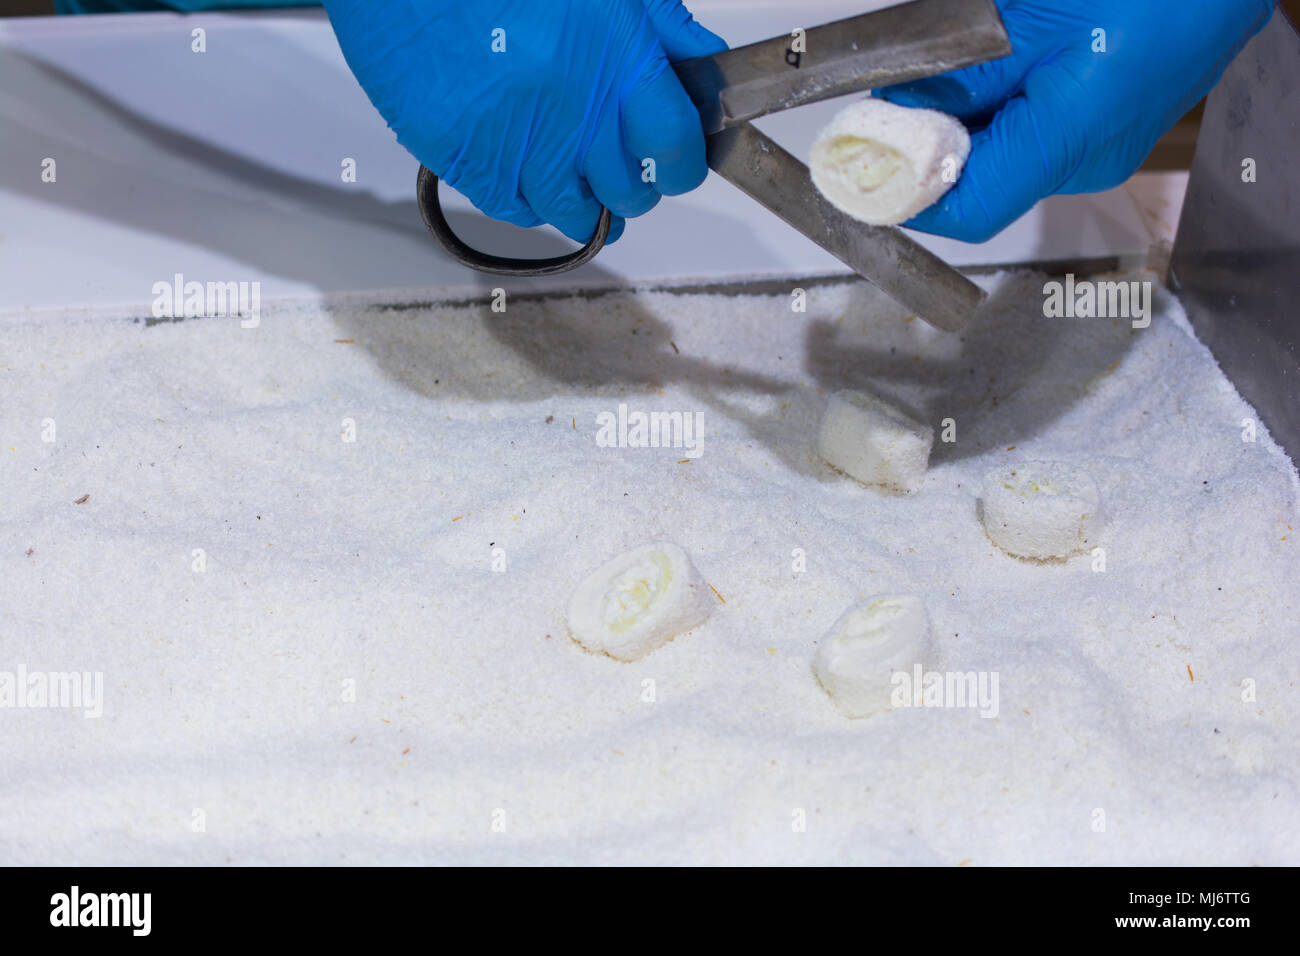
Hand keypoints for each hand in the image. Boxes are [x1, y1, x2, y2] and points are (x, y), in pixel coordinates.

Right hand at [322, 0, 726, 243]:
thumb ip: (660, 27)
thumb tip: (701, 66)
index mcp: (615, 60)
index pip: (675, 147)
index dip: (681, 166)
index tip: (675, 167)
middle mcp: (573, 110)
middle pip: (628, 191)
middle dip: (634, 188)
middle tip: (622, 172)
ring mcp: (518, 142)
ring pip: (573, 213)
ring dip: (582, 203)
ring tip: (573, 175)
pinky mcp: (467, 159)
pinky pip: (513, 209)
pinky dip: (526, 200)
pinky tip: (525, 170)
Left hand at [876, 0, 1276, 242]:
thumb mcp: (1031, 16)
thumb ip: (960, 76)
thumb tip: (900, 111)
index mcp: (1073, 139)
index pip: (967, 209)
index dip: (906, 197)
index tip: (860, 171)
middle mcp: (1088, 161)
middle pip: (980, 185)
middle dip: (925, 152)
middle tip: (884, 112)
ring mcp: (1102, 148)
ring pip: (1003, 160)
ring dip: (958, 130)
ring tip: (930, 81)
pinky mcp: (1106, 127)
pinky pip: (1032, 136)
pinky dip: (994, 115)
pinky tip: (981, 75)